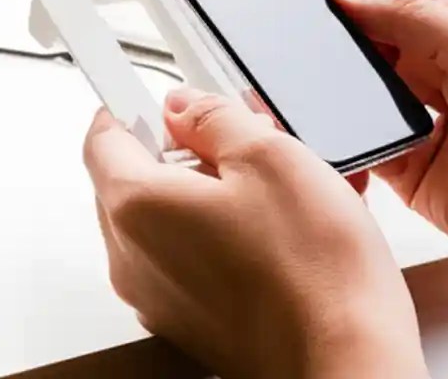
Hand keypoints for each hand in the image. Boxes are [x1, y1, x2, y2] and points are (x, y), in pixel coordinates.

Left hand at [83, 88, 427, 378]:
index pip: (102, 134)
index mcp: (137, 206)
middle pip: (131, 177)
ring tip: (265, 191)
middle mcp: (132, 256)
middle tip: (234, 142)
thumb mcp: (270, 155)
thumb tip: (189, 106)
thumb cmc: (314, 275)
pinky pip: (185, 257)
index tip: (162, 96)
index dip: (132, 103)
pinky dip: (214, 234)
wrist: (345, 358)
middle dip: (177, 150)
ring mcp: (157, 294)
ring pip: (161, 218)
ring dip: (201, 192)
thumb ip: (214, 118)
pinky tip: (269, 231)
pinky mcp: (188, 319)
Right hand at [318, 0, 447, 284]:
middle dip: (336, 39)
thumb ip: (414, 17)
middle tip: (298, 35)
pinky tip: (333, 132)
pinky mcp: (411, 168)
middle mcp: (442, 70)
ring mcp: (425, 120)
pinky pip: (361, 148)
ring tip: (312, 83)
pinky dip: (343, 141)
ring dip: (337, 91)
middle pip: (369, 43)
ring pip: (358, 94)